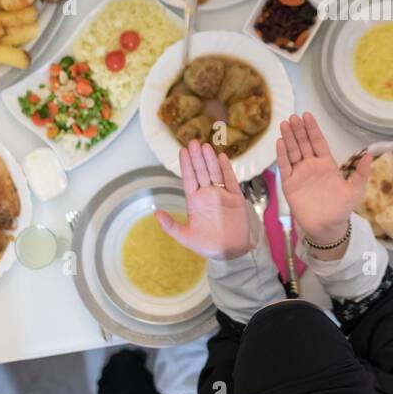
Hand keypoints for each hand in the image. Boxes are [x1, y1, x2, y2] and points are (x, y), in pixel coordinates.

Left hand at [159, 141, 250, 259]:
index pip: (189, 179)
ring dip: (210, 160)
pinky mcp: (236, 198)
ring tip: (205, 146)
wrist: (230, 252)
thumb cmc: (207, 246)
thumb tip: (156, 213)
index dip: (186, 165)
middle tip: (193, 142)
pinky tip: (222, 158)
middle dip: (197, 158)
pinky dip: (227, 169)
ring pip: (215, 173)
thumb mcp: (185, 237)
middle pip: (201, 172)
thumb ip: (171, 226)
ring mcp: (222, 195)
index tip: (182, 151)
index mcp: (195, 202)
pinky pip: (231, 180)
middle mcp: (208, 195)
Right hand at [275, 113, 371, 254]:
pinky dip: (282, 154)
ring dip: (288, 138)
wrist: (327, 227)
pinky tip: (280, 142)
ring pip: (292, 151)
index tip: (307, 115)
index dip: (312, 129)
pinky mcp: (289, 184)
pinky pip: (284, 166)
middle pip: (304, 143)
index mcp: (327, 164)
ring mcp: (299, 174)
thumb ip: (361, 173)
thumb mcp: (355, 190)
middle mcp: (312, 166)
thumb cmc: (342, 208)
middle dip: (299, 130)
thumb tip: (370, 155)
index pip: (318, 142)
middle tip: (293, 116)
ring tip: (285, 124)